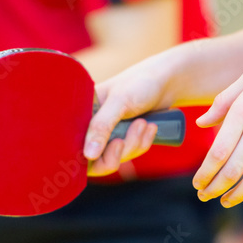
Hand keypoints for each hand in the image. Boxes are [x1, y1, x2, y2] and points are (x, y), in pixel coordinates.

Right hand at [84, 52, 177, 175]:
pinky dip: (143, 143)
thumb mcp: (119, 102)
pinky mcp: (125, 138)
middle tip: (125, 140)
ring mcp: (110, 134)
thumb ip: (101, 126)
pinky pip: (131, 153)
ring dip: (134, 143)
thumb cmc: (139, 83)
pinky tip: (150, 126)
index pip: (75, 146)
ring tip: (144, 123)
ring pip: (117, 158)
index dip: (88, 157)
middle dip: (117, 154)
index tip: (114, 145)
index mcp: (83, 113)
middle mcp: (92, 126)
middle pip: (96, 161)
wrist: (167, 81)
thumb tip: (88, 154)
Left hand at [192, 45, 242, 211]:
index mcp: (242, 111)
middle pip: (232, 170)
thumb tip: (201, 124)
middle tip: (205, 196)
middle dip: (214, 188)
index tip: (197, 183)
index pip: (217, 152)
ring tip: (226, 202)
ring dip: (237, 195)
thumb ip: (222, 102)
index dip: (204, 173)